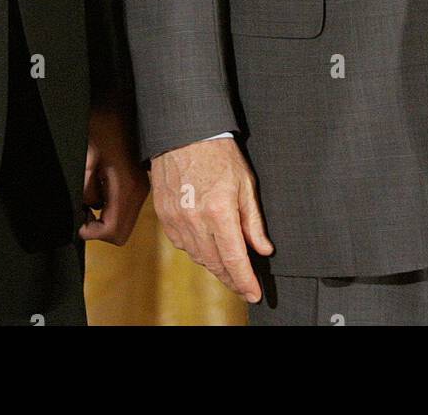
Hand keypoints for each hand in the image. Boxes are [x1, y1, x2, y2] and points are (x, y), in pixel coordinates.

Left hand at [79, 105, 147, 244]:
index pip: (113, 232)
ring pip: (123, 222)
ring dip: (104, 218)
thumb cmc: (104, 124)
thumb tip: (85, 209)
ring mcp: (141, 188)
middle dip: (99, 228)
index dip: (92, 232)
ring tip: (90, 194)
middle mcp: (139, 192)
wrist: (123, 103)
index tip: (79, 217)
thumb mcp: (87, 155)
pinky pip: (125, 208)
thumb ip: (86, 187)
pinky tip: (100, 187)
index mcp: (127, 188)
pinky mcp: (139, 183)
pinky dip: (110, 207)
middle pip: (121, 233)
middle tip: (83, 209)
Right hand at [150, 137, 272, 301]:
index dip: (245, 281)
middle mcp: (195, 220)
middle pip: (215, 263)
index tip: (254, 293)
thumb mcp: (244, 183)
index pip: (235, 259)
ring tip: (228, 266)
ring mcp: (176, 220)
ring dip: (214, 265)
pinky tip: (207, 245)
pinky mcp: (164, 216)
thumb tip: (263, 249)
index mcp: (219, 212)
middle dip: (232, 278)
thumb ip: (253, 221)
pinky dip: (197, 250)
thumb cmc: (217, 153)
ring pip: (198, 257)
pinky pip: (182, 244)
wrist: (183, 133)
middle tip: (244, 284)